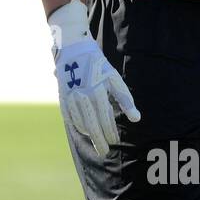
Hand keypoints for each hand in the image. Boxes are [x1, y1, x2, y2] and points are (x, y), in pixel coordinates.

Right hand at [49, 0, 139, 156]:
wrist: (72, 47)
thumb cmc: (97, 63)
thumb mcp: (114, 78)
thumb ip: (125, 99)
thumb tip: (136, 118)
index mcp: (97, 92)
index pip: (105, 119)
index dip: (110, 132)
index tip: (115, 141)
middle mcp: (82, 96)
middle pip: (92, 125)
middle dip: (98, 140)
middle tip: (104, 152)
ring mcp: (70, 97)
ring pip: (79, 122)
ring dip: (88, 134)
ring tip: (96, 142)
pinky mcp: (62, 95)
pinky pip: (68, 115)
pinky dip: (76, 124)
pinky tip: (83, 129)